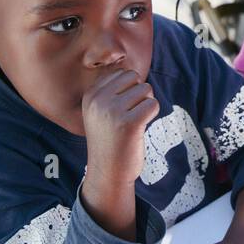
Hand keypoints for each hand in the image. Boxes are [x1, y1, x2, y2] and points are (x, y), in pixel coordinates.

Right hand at [81, 69, 159, 186]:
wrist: (108, 172)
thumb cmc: (110, 139)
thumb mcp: (100, 111)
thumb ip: (111, 90)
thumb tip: (132, 70)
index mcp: (90, 95)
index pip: (120, 72)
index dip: (128, 88)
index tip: (121, 109)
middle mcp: (98, 101)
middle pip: (134, 77)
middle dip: (139, 93)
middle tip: (131, 114)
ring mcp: (113, 112)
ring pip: (146, 90)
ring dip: (146, 105)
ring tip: (134, 122)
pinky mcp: (129, 124)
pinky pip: (153, 104)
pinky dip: (152, 115)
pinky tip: (141, 127)